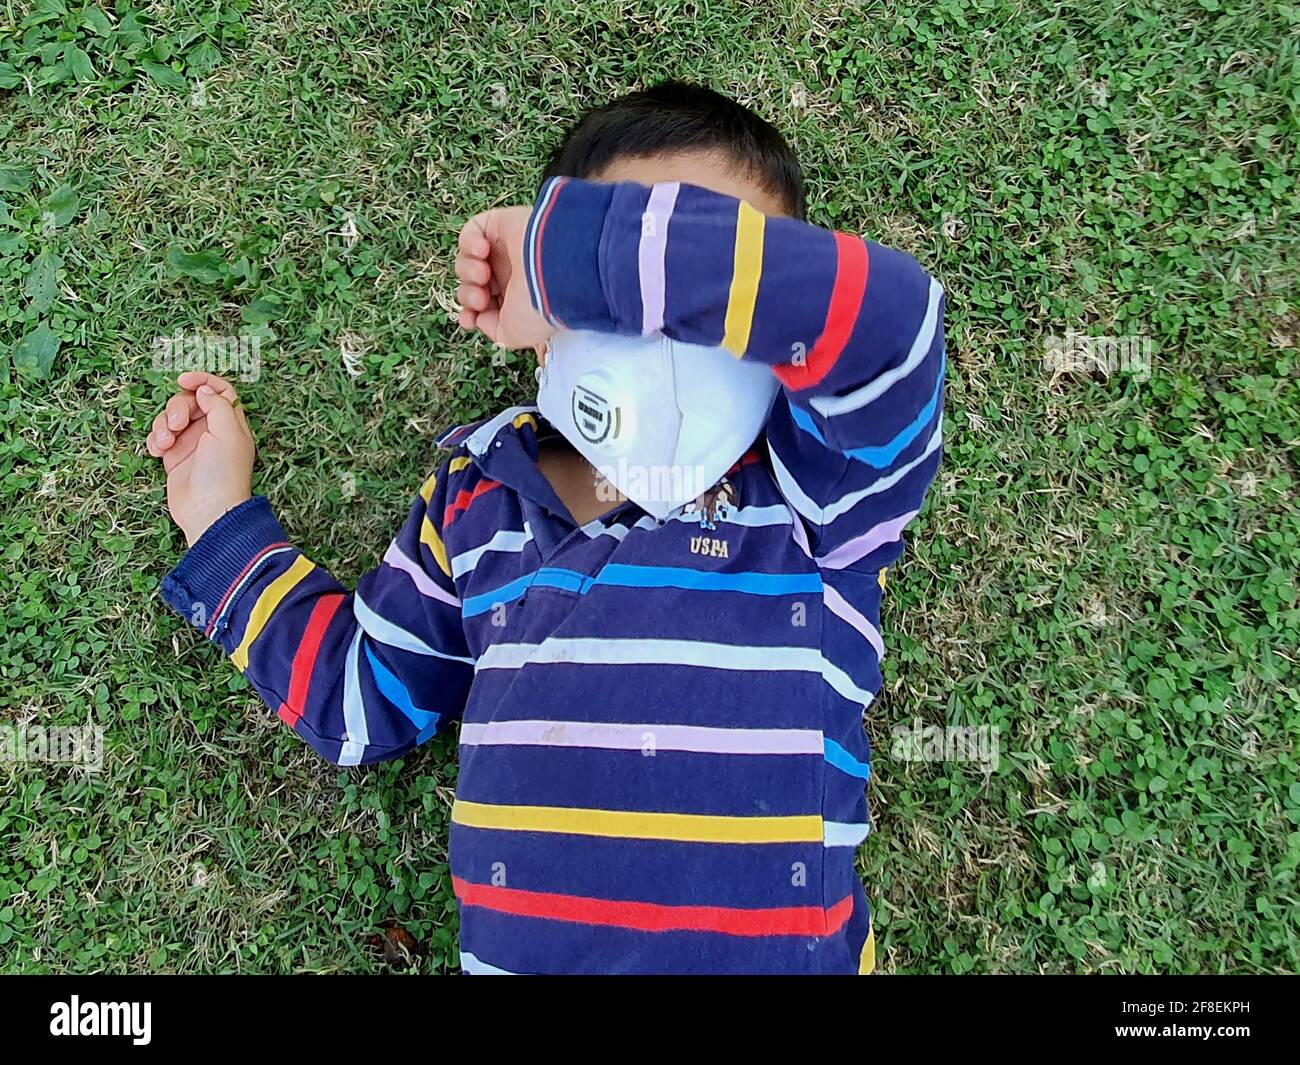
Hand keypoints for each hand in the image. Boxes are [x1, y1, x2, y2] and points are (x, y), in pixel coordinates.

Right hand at [145, 372, 255, 545]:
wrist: (207, 510)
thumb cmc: (223, 474)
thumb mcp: (228, 433)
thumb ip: (218, 405)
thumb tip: (205, 389)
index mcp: (230, 422)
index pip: (220, 390)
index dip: (203, 380)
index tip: (184, 380)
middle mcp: (212, 430)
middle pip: (190, 401)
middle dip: (177, 407)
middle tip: (176, 425)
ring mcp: (192, 443)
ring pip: (170, 417)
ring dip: (162, 425)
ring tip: (166, 443)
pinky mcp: (174, 456)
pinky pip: (159, 437)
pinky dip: (155, 440)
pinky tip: (158, 452)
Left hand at [455, 206, 553, 351]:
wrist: (553, 270)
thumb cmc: (539, 305)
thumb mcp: (513, 334)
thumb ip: (493, 330)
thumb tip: (479, 318)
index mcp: (517, 301)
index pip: (483, 307)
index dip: (471, 313)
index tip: (469, 319)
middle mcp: (511, 276)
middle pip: (471, 286)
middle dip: (469, 296)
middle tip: (481, 298)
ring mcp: (505, 251)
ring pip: (468, 262)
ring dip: (467, 271)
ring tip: (482, 273)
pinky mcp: (500, 226)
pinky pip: (471, 231)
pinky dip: (469, 242)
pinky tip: (482, 251)